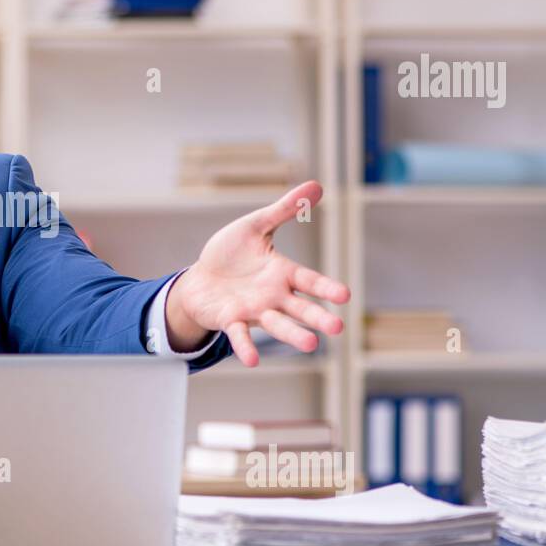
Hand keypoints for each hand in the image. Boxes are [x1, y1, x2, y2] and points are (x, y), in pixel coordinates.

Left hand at [166, 180, 349, 366]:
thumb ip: (283, 210)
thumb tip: (316, 185)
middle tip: (337, 328)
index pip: (309, 280)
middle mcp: (273, 296)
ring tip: (310, 345)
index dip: (326, 288)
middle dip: (317, 317)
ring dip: (292, 334)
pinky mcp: (231, 321)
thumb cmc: (230, 253)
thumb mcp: (255, 226)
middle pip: (300, 308)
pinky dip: (246, 347)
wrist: (199, 279)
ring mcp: (253, 310)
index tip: (345, 295)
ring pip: (277, 324)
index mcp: (282, 273)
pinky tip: (252, 360)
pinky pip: (240, 335)